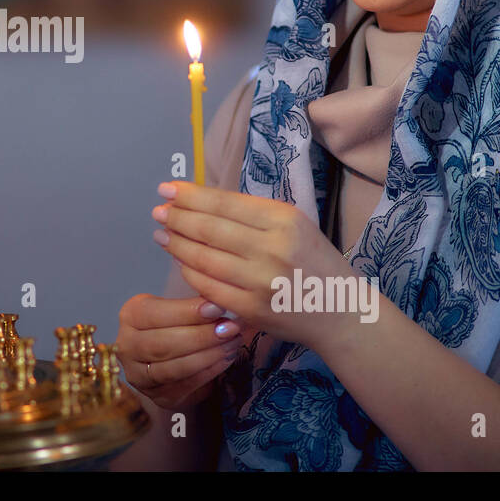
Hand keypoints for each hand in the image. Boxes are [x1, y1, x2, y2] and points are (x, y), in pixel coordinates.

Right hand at [114, 293, 242, 409]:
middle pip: (163, 344)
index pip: (155, 314)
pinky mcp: (157, 396)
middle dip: (201, 337)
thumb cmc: (179, 323)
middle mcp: (127, 347)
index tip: (217, 308)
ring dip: (208, 356)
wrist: (175, 355)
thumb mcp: (179, 307)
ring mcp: (139, 375)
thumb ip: (194, 306)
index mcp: (130, 316)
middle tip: (230, 329)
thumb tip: (220, 302)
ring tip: (232, 343)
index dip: (187, 312)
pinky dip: (209, 372)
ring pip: (173, 368)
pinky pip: (184, 385)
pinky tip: (226, 359)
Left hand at [152, 180, 355, 351]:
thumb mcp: (294, 226)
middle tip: (158, 211)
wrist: (341, 311)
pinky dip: (190, 273)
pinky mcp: (251, 310)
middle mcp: (272, 248)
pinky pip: (209, 287)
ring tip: (162, 234)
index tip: (168, 189)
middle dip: (177, 218)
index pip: (225, 203)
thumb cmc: (314, 262)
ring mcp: (260, 281)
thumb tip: (202, 202)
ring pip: (204, 258)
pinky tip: (181, 262)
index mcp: (284, 220)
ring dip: (177, 244)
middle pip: (210, 229)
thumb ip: (253, 215)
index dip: (191, 196)